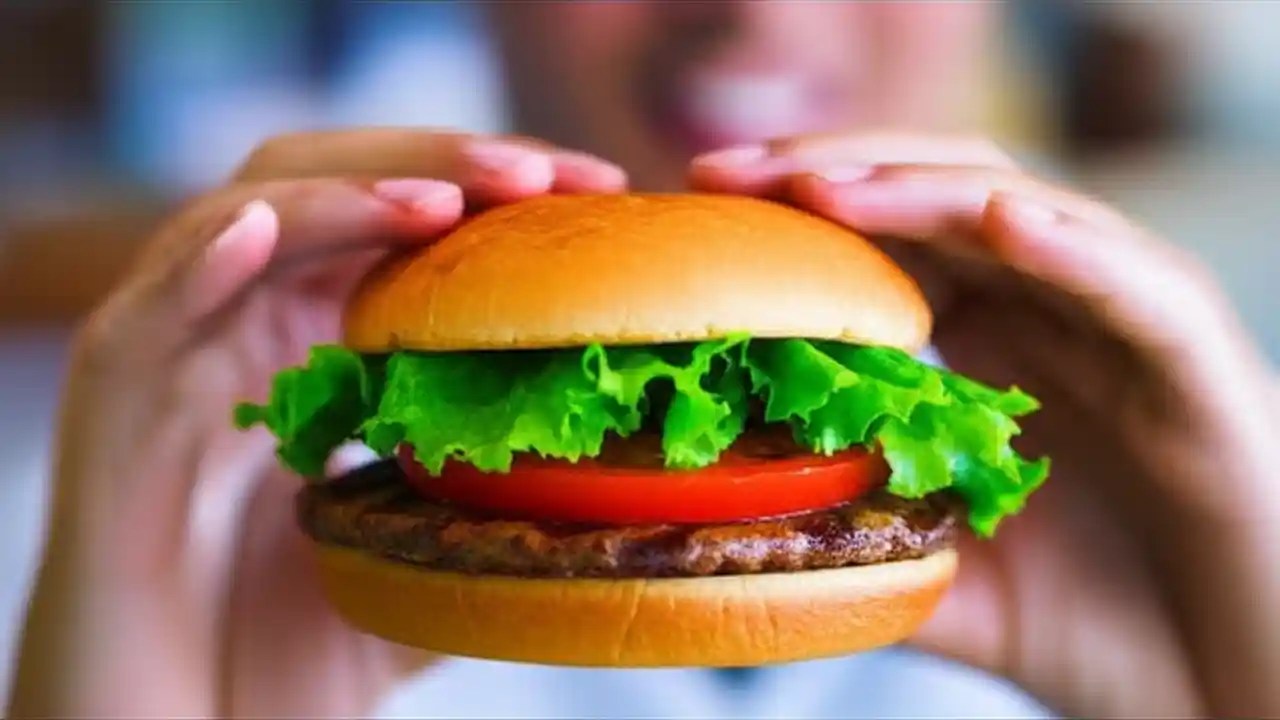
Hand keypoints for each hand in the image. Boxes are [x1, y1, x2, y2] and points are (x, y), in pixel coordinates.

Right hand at [8, 129, 625, 717]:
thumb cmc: (276, 665)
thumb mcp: (415, 574)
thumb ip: (488, 524)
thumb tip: (603, 497)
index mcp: (312, 348)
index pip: (401, 226)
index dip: (492, 196)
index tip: (596, 190)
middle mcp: (244, 330)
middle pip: (332, 190)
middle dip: (435, 166)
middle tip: (540, 175)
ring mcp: (176, 355)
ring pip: (244, 220)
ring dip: (345, 197)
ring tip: (442, 202)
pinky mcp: (110, 402)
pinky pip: (148, 310)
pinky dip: (203, 261)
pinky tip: (263, 232)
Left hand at [692, 133, 1278, 717]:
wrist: (1226, 697)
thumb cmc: (1102, 631)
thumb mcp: (947, 583)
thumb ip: (859, 544)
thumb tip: (735, 530)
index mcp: (993, 346)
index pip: (887, 242)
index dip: (796, 214)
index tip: (702, 206)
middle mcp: (1055, 315)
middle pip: (938, 197)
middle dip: (829, 171)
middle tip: (722, 172)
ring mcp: (1126, 327)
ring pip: (1028, 215)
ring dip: (922, 189)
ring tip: (822, 185)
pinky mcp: (1202, 364)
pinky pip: (1139, 285)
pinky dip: (1075, 247)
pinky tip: (1001, 224)